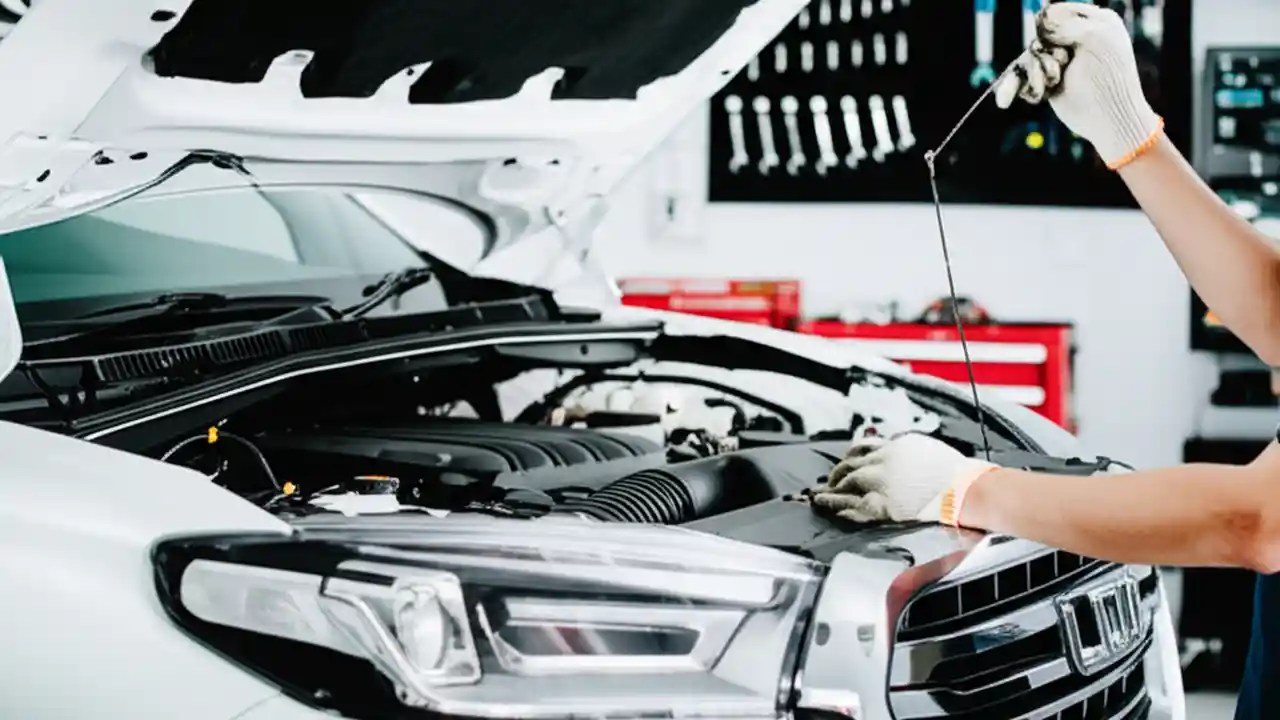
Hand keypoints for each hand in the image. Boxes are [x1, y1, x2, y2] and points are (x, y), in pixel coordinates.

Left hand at [811, 434, 996, 524]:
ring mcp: (882, 483)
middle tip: (828, 483)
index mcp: (893, 446)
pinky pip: (857, 507)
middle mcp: (883, 461)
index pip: (861, 448)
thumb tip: (890, 445)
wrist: (965, 487)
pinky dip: (842, 508)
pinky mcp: (885, 505)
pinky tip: (833, 510)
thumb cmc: (952, 470)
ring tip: (820, 497)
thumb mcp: (923, 446)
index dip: (848, 458)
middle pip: (850, 466)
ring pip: (848, 485)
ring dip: (832, 492)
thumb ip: (902, 447)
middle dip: (836, 475)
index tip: (843, 464)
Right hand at [994, 3, 1161, 167]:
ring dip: (1035, 74)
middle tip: (1063, 65)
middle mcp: (1075, 40)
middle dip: (1043, 55)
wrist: (1109, 120)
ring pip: (1027, 59)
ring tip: (1051, 86)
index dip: (1051, 28)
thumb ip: (1062, 24)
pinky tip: (1027, 97)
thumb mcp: (1092, 38)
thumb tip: (1039, 21)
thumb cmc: (1108, 78)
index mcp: (1093, 23)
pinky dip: (1021, 87)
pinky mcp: (1046, 83)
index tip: (1065, 45)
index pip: (1054, 13)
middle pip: (1038, 38)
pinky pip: (1019, 78)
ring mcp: (1059, 63)